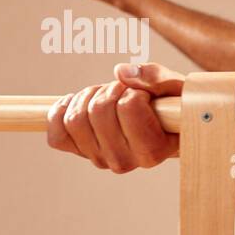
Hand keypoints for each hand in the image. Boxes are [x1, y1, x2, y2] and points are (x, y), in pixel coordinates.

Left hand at [47, 63, 184, 171]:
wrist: (163, 126)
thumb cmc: (174, 107)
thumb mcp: (177, 88)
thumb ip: (157, 78)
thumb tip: (121, 73)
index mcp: (152, 151)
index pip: (128, 108)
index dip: (135, 91)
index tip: (147, 95)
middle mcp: (124, 161)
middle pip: (98, 111)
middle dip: (110, 90)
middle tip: (125, 91)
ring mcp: (100, 159)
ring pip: (75, 119)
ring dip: (89, 96)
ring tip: (108, 96)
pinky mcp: (81, 152)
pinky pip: (56, 135)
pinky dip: (63, 112)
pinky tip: (80, 102)